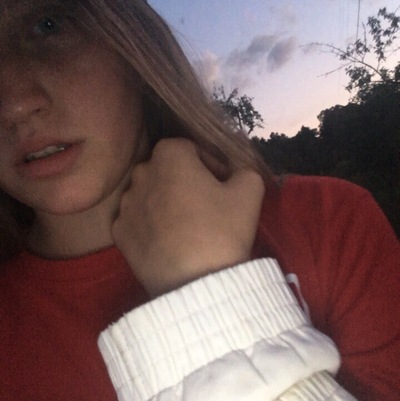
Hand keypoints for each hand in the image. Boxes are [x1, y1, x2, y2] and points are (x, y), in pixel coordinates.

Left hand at [111, 139, 264, 296]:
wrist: (196, 283)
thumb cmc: (222, 229)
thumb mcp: (250, 190)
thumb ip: (243, 171)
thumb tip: (234, 175)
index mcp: (169, 156)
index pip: (189, 149)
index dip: (208, 164)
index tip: (221, 184)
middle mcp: (141, 174)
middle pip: (166, 170)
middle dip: (184, 180)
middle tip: (203, 203)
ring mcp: (125, 205)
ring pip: (149, 194)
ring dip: (165, 201)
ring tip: (183, 224)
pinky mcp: (118, 233)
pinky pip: (136, 220)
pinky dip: (149, 224)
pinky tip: (166, 240)